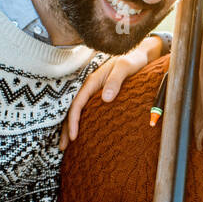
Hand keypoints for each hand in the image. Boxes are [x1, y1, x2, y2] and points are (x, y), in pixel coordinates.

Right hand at [61, 33, 166, 149]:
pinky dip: (81, 123)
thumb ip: (115, 81)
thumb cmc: (132, 60)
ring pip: (78, 112)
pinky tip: (82, 134)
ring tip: (67, 146)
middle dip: (66, 129)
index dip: (73, 121)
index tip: (73, 137)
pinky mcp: (100, 96)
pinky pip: (87, 111)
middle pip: (73, 110)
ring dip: (71, 127)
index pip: (77, 104)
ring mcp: (94, 93)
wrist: (139, 54)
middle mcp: (90, 88)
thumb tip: (105, 98)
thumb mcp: (125, 68)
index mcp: (92, 82)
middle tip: (63, 147)